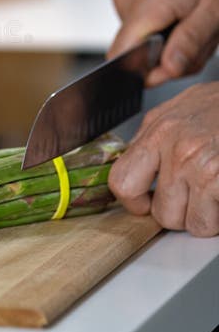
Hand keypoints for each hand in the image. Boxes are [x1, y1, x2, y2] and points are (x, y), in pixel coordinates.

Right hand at [108, 0, 218, 85]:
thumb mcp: (215, 8)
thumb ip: (189, 42)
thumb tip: (166, 71)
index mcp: (147, 5)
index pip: (121, 56)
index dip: (144, 71)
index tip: (172, 66)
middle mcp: (126, 0)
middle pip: (135, 52)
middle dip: (168, 56)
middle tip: (198, 37)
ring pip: (139, 40)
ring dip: (167, 41)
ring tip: (191, 18)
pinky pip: (138, 25)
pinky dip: (160, 27)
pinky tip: (179, 11)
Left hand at [109, 82, 218, 236]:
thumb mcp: (184, 107)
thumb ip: (156, 134)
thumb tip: (137, 159)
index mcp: (159, 130)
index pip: (122, 181)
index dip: (135, 201)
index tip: (146, 202)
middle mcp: (176, 148)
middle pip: (161, 213)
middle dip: (181, 213)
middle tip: (195, 198)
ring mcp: (201, 166)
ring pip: (192, 224)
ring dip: (206, 217)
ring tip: (215, 193)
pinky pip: (214, 223)